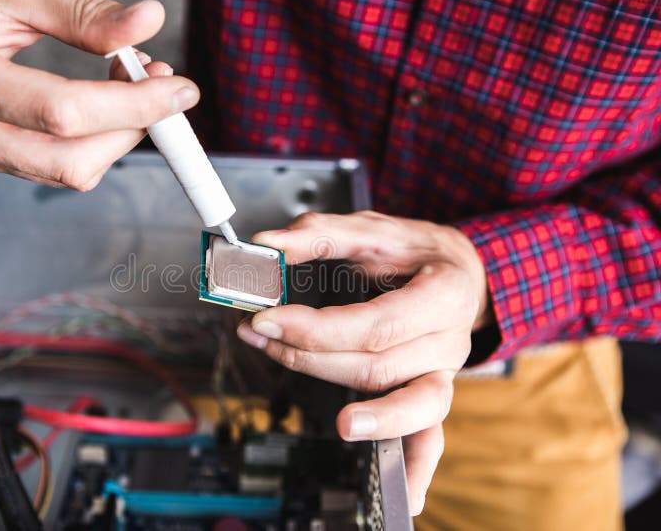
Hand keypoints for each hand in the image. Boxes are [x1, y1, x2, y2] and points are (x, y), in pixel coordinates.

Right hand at [0, 0, 199, 188]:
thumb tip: (147, 25)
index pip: (65, 114)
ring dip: (116, 135)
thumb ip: (83, 12)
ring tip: (128, 82)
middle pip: (72, 160)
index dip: (133, 106)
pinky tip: (100, 104)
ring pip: (70, 171)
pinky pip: (55, 166)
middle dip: (132, 127)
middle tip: (160, 82)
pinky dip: (92, 141)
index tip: (180, 91)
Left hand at [236, 211, 490, 514]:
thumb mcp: (376, 229)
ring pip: (398, 399)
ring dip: (355, 406)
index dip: (317, 328)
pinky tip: (407, 497)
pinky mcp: (433, 392)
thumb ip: (321, 235)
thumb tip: (267, 246)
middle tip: (260, 334)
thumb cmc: (419, 252)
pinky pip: (433, 438)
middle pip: (377, 365)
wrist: (466, 273)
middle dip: (310, 354)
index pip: (376, 325)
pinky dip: (420, 469)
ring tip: (331, 414)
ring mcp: (444, 373)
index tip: (266, 319)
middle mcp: (450, 340)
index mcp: (444, 293)